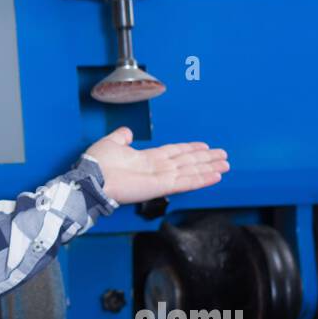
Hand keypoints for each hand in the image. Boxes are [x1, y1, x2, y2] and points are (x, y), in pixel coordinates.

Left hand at [82, 127, 228, 204]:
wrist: (92, 178)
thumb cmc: (97, 164)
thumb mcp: (111, 143)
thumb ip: (121, 137)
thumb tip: (127, 131)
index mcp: (146, 159)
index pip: (174, 152)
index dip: (190, 149)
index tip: (204, 146)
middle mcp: (157, 168)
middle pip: (187, 162)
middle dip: (205, 159)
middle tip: (223, 156)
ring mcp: (161, 178)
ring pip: (191, 171)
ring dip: (209, 168)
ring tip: (225, 166)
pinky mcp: (161, 187)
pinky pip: (186, 182)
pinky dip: (202, 179)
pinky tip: (215, 176)